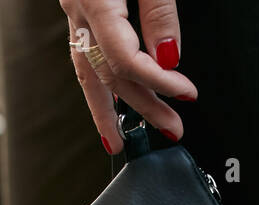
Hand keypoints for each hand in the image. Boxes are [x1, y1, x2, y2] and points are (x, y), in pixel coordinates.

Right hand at [60, 0, 196, 153]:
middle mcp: (77, 8)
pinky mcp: (77, 2)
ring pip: (87, 70)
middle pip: (109, 73)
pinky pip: (84, 51)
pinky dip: (98, 80)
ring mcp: (72, 7)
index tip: (185, 93)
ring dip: (109, 108)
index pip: (125, 60)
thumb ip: (159, 12)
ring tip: (120, 138)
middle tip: (170, 128)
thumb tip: (167, 57)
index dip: (159, 82)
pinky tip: (110, 96)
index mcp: (94, 0)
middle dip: (143, 106)